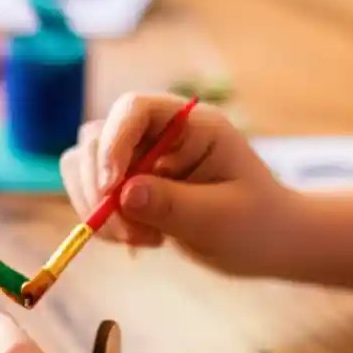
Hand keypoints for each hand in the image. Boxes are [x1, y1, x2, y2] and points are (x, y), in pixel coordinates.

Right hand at [60, 93, 296, 275]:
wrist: (268, 243)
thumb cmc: (256, 224)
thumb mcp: (219, 218)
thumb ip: (171, 204)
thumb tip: (123, 194)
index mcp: (191, 124)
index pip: (134, 109)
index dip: (113, 143)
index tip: (110, 189)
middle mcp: (160, 133)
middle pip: (97, 138)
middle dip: (100, 188)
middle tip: (130, 232)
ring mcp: (141, 159)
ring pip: (85, 167)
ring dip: (98, 208)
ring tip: (143, 239)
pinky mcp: (130, 186)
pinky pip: (91, 195)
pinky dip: (103, 222)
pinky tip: (142, 240)